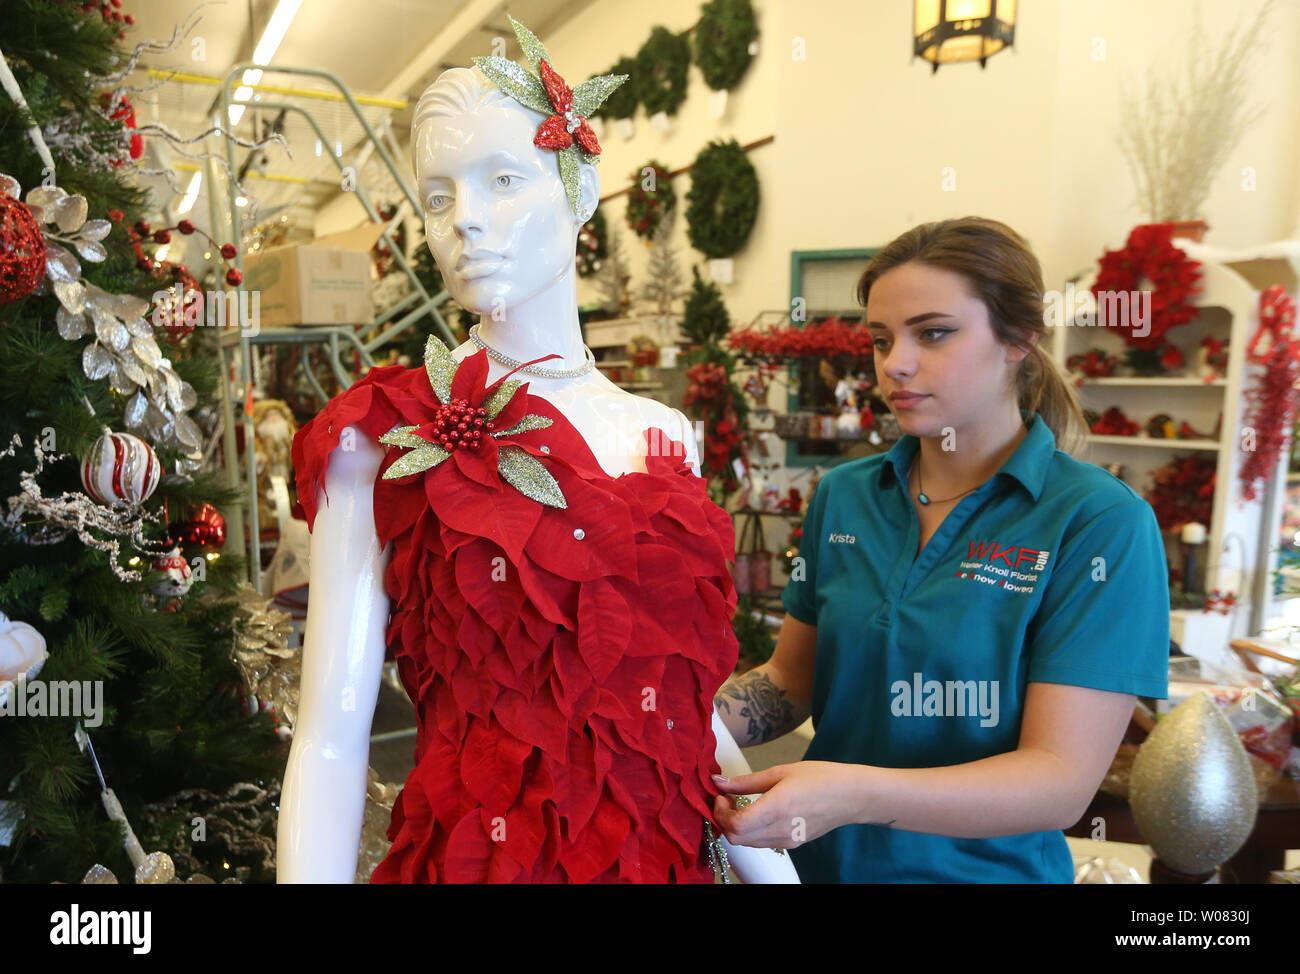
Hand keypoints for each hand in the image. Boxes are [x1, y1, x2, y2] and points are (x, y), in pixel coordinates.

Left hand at [711, 761, 865, 849]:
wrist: (852, 796)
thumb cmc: (820, 777)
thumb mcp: (781, 771)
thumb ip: (746, 781)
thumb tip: (717, 781)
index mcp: (777, 809)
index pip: (735, 825)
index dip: (720, 812)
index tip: (720, 795)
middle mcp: (780, 831)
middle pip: (736, 838)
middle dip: (723, 819)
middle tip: (726, 797)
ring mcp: (787, 841)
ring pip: (747, 842)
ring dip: (736, 825)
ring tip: (740, 802)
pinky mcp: (792, 844)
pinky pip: (761, 842)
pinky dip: (750, 830)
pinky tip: (756, 811)